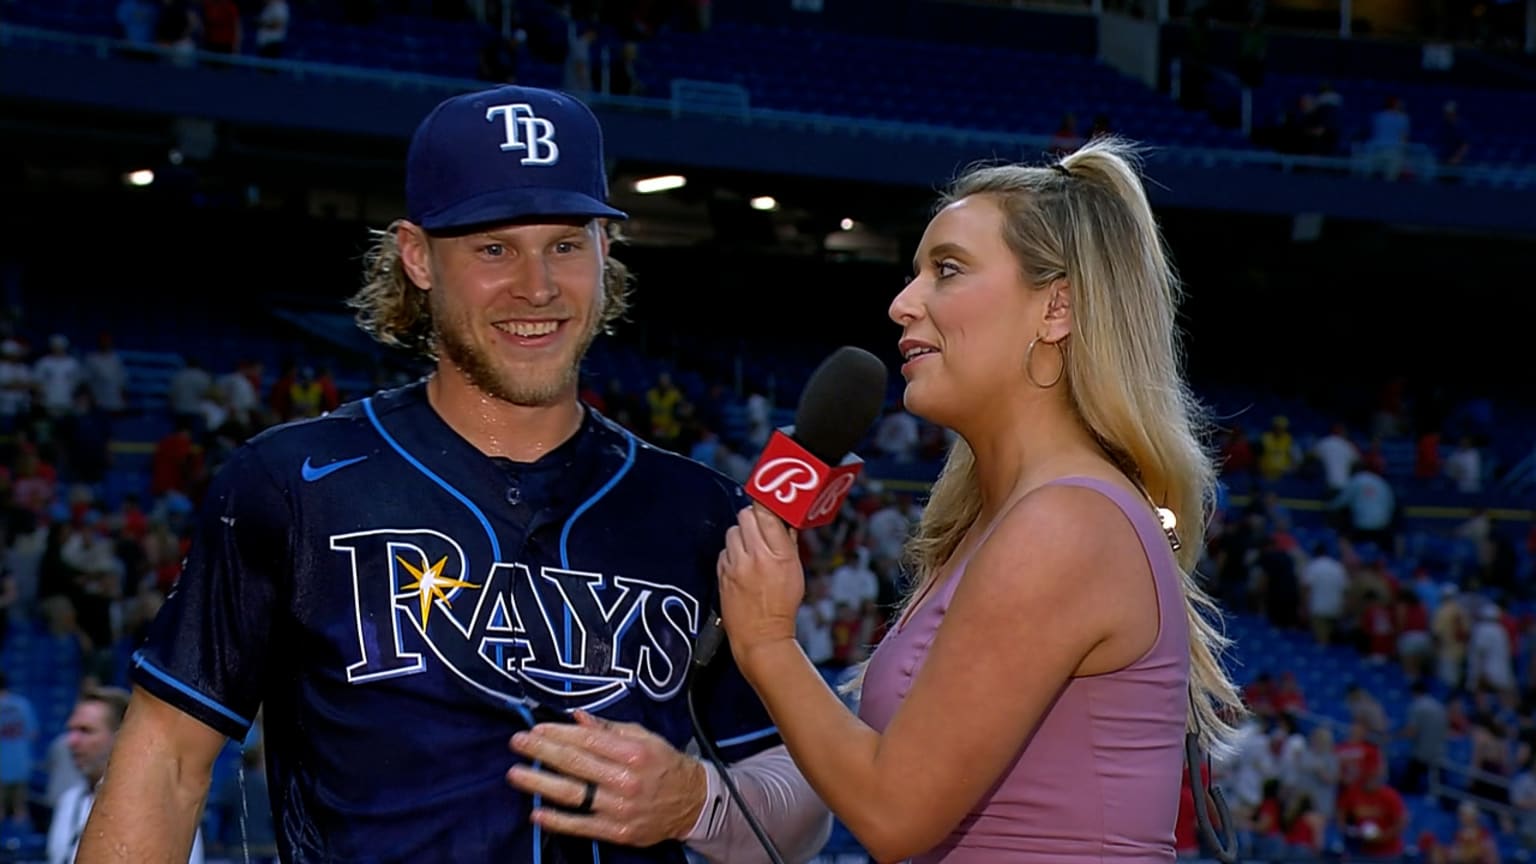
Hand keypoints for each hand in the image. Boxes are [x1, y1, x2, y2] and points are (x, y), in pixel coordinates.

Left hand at [507, 710, 705, 846]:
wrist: (692, 802)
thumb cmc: (665, 765)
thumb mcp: (644, 737)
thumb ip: (609, 728)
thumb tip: (577, 718)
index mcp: (632, 753)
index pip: (587, 740)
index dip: (558, 734)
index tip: (535, 728)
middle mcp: (625, 780)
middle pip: (575, 764)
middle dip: (542, 751)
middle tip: (517, 743)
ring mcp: (619, 808)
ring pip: (572, 795)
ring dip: (540, 783)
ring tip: (516, 774)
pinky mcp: (617, 831)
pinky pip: (581, 825)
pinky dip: (557, 820)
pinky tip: (537, 813)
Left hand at [716, 505, 803, 670]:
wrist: (761, 635)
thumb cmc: (782, 606)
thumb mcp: (795, 572)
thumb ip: (788, 543)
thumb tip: (785, 521)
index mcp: (780, 555)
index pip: (767, 514)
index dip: (766, 504)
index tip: (767, 502)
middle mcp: (756, 557)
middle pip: (746, 516)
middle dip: (752, 517)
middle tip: (758, 525)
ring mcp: (736, 565)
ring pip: (732, 531)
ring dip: (741, 534)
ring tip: (749, 547)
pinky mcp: (722, 574)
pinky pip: (724, 550)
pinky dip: (731, 552)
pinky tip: (740, 563)